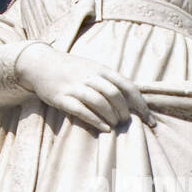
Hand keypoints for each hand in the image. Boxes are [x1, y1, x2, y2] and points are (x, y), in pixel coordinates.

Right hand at [16, 43, 150, 132]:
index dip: (141, 104)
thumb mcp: (93, 68)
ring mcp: (75, 87)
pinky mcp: (62, 98)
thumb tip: (132, 100)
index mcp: (102, 69)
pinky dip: (95, 120)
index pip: (127, 86)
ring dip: (111, 116)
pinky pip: (81, 110)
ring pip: (99, 102)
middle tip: (126, 122)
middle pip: (115, 94)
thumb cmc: (71, 69)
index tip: (150, 120)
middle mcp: (90, 76)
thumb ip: (110, 81)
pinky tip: (104, 128)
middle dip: (124, 111)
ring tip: (115, 125)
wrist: (40, 63)